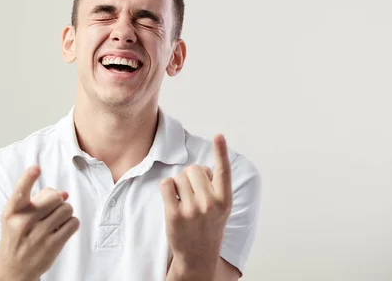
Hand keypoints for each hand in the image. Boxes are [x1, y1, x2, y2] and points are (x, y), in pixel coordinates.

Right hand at [0, 165, 79, 280]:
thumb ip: (37, 200)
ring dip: (65, 213)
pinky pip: (73, 223)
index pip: (20, 192)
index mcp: (11, 212)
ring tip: (55, 221)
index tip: (35, 168)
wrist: (13, 270)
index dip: (28, 178)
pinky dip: (71, 224)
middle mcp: (23, 222)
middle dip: (57, 200)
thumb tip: (64, 193)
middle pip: (55, 197)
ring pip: (66, 209)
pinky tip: (61, 229)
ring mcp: (38, 235)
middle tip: (51, 209)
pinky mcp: (52, 246)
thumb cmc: (17, 236)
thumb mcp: (17, 216)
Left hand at [160, 134, 232, 277]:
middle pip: (194, 169)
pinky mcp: (175, 215)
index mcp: (225, 200)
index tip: (219, 135)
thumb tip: (199, 169)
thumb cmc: (208, 226)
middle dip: (190, 176)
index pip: (223, 171)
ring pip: (179, 177)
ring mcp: (192, 210)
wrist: (198, 256)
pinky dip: (167, 188)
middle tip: (193, 194)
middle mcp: (210, 204)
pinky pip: (166, 184)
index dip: (221, 151)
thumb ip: (214, 188)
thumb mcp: (220, 209)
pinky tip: (172, 201)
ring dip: (178, 185)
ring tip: (184, 201)